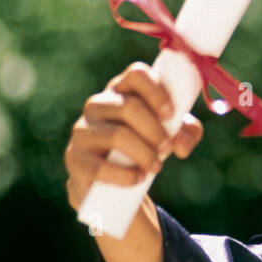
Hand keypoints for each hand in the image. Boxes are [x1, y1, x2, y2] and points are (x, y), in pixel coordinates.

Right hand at [64, 61, 202, 211]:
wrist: (111, 186)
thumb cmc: (144, 149)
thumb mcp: (170, 137)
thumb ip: (186, 133)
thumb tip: (181, 143)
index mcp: (122, 91)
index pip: (136, 75)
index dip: (157, 93)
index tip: (170, 115)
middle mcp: (98, 105)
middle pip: (129, 106)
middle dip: (155, 131)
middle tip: (168, 149)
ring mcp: (82, 131)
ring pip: (117, 135)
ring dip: (145, 153)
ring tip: (156, 167)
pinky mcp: (75, 160)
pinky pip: (100, 166)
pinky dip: (126, 175)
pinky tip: (139, 179)